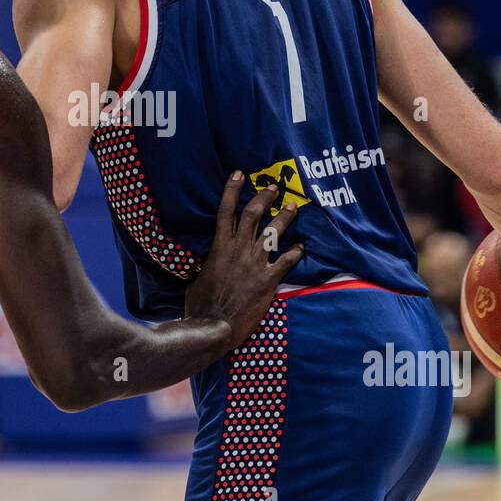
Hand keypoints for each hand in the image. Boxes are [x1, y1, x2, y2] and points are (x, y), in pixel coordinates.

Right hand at [184, 172, 303, 348]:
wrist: (214, 325)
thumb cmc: (200, 305)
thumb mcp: (197, 279)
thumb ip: (206, 266)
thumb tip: (204, 265)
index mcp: (219, 247)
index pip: (225, 212)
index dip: (232, 190)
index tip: (239, 175)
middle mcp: (238, 250)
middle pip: (253, 214)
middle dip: (264, 197)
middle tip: (274, 187)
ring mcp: (255, 263)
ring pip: (273, 232)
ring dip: (285, 217)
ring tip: (294, 206)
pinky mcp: (268, 280)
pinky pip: (286, 261)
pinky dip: (296, 252)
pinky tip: (302, 247)